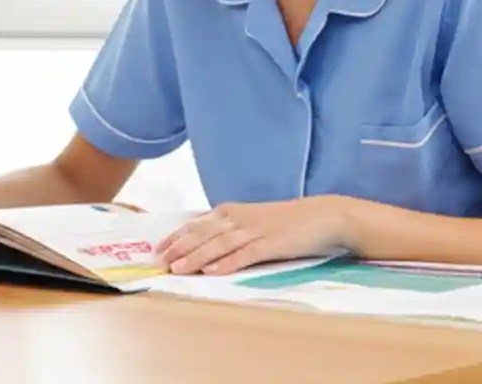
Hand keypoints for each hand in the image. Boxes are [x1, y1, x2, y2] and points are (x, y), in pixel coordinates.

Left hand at [157, 197, 343, 275]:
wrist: (323, 216)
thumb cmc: (286, 221)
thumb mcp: (253, 221)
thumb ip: (229, 229)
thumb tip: (204, 245)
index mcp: (232, 212)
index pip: (196, 225)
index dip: (176, 237)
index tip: (158, 249)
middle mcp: (239, 218)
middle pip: (202, 233)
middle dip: (179, 247)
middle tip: (160, 261)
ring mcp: (255, 230)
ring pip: (218, 244)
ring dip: (196, 256)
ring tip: (177, 268)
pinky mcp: (271, 243)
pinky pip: (244, 254)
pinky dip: (227, 262)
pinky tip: (212, 270)